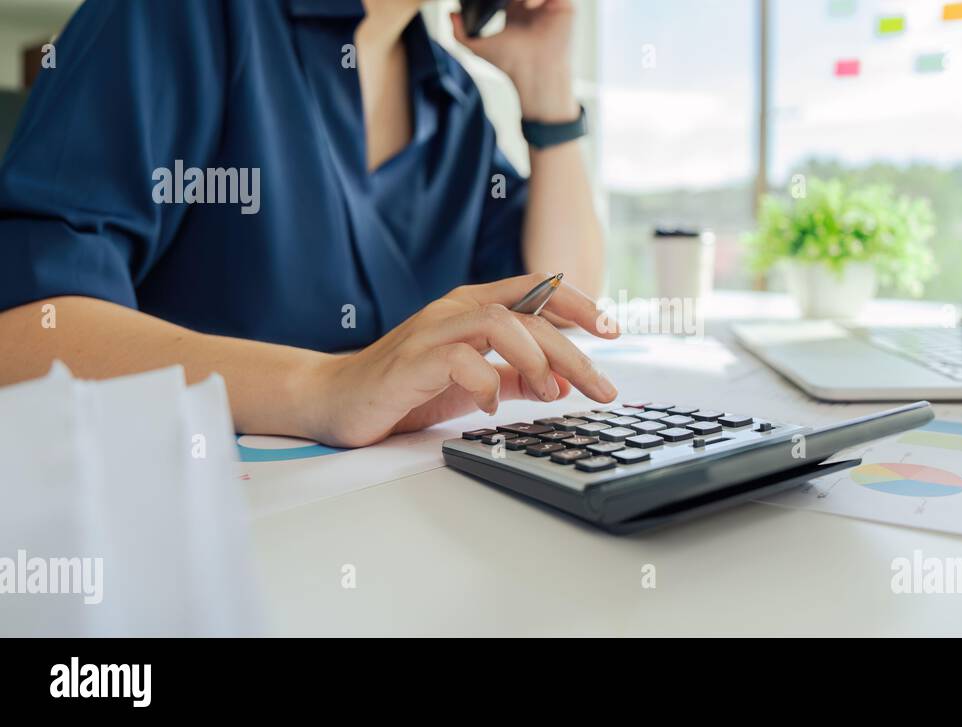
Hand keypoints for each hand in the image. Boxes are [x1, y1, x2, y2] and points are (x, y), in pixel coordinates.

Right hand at [301, 273, 618, 447]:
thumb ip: (514, 378)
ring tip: (547, 394)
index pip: (536, 290)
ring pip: (499, 324)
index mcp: (474, 308)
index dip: (579, 305)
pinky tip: (493, 408)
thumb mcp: (474, 383)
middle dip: (574, 353)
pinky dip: (486, 383)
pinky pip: (459, 360)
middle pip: (530, 316)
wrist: (335, 400)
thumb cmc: (405, 389)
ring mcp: (431, 332)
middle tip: (602, 388)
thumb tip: (562, 384)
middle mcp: (455, 311)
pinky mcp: (410, 362)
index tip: (613, 330)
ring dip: (535, 361)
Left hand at [451, 0, 580, 121]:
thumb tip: (450, 14)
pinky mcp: (564, 7)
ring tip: (519, 2)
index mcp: (515, 12)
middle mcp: (533, 7)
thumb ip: (459, 33)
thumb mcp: (478, 47)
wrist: (533, 73)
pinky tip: (530, 5)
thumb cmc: (509, 64)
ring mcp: (549, 5)